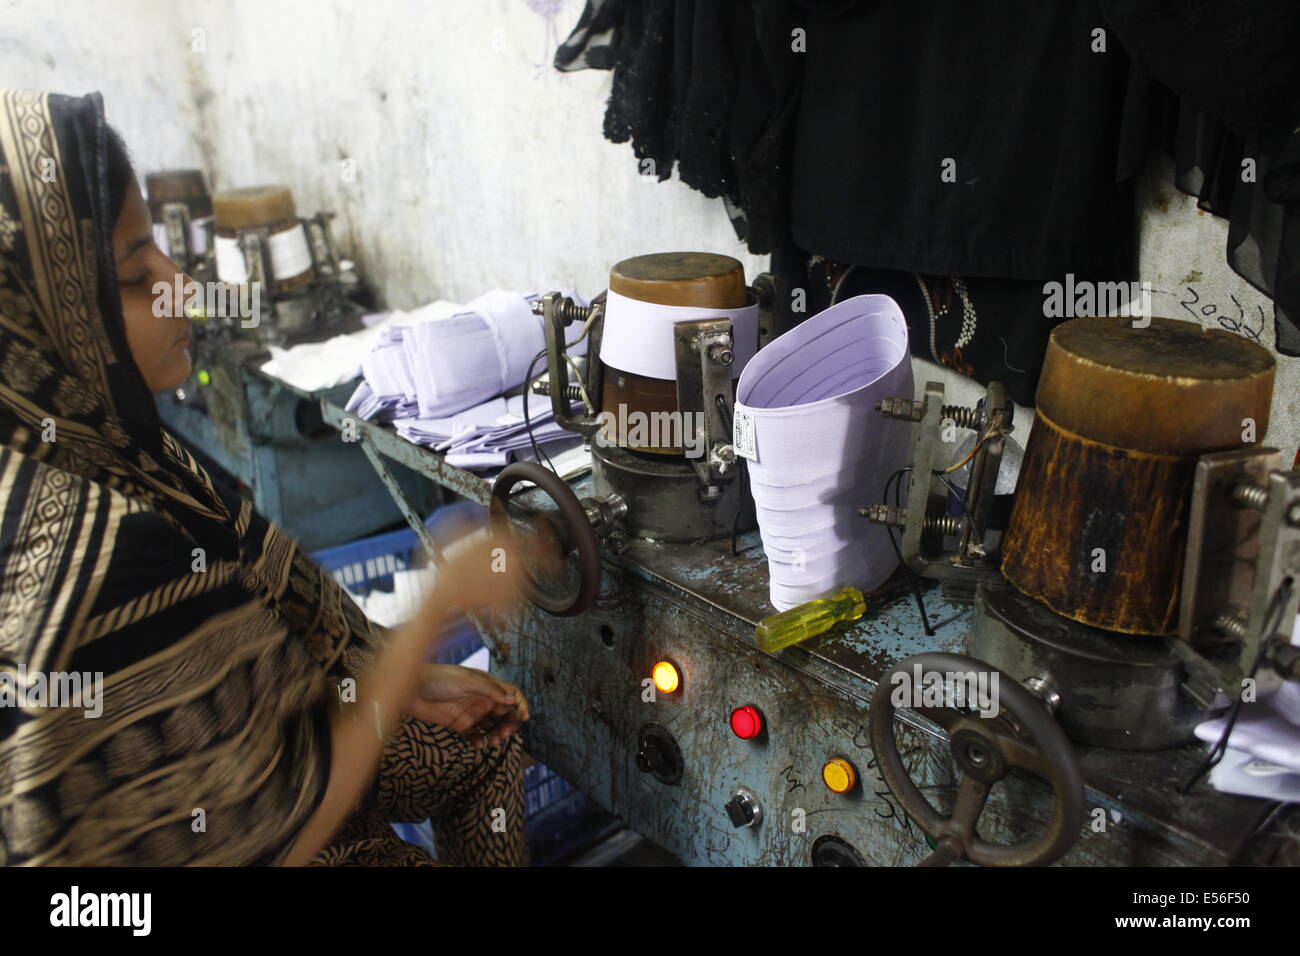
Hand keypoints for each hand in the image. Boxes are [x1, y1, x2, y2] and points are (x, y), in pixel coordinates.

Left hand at [406, 663, 529, 747]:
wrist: (410, 689)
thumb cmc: (439, 678)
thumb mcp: (466, 680)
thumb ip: (490, 690)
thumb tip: (512, 699)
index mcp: (487, 685)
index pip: (510, 695)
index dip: (520, 705)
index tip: (524, 718)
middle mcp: (482, 699)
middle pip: (504, 714)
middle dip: (508, 724)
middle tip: (504, 735)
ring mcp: (471, 712)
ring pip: (492, 727)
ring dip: (496, 735)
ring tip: (493, 742)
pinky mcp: (459, 725)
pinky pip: (474, 736)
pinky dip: (479, 741)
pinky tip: (477, 744)